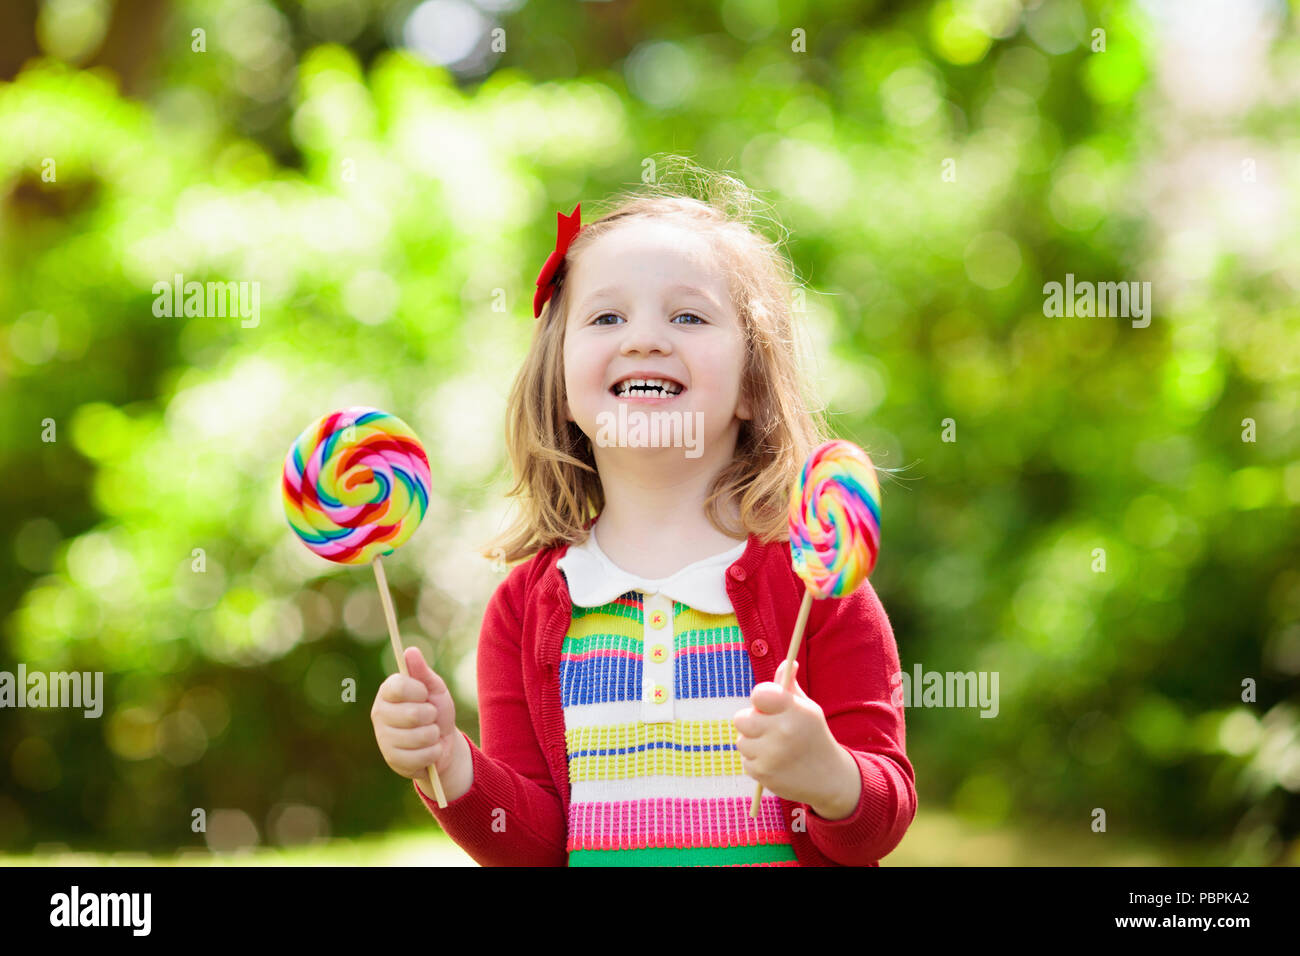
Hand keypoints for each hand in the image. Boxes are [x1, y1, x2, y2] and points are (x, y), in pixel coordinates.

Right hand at [371, 646, 461, 781]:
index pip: (400, 686)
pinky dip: (432, 752)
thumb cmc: (436, 710)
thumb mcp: (434, 688)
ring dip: (433, 735)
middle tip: (429, 716)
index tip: (424, 694)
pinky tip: (428, 750)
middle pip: (413, 714)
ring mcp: (383, 738)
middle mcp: (379, 713)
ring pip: (420, 736)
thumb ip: (422, 672)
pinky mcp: (392, 759)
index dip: (419, 691)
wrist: (442, 742)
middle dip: (431, 715)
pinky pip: (421, 756)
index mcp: (387, 691)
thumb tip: (411, 650)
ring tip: (429, 733)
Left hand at [733, 660, 857, 813]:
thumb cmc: (813, 735)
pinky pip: (745, 760)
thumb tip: (787, 662)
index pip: (759, 694)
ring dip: (753, 743)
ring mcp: (772, 755)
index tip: (766, 704)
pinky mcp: (764, 774)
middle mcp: (783, 732)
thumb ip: (790, 686)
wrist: (829, 778)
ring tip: (774, 747)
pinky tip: (774, 762)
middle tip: (767, 727)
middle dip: (751, 721)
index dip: (759, 698)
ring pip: (741, 741)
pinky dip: (756, 761)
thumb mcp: (807, 709)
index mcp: (795, 711)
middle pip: (741, 718)